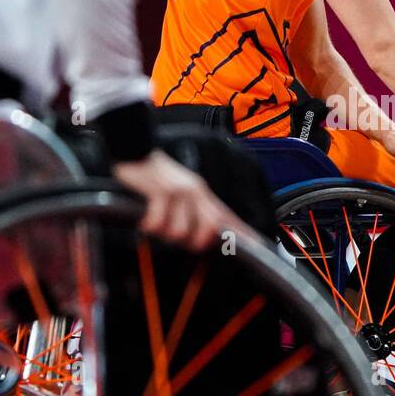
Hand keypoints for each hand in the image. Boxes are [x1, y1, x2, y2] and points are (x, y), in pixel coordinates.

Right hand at [111, 149, 238, 251]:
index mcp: (202, 193)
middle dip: (198, 241)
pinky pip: (159, 223)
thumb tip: (203, 236)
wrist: (136, 151)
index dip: (242, 231)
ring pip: (182, 231)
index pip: (227, 215)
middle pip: (210, 227)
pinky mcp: (161, 191)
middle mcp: (196, 192)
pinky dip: (151, 227)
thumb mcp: (181, 191)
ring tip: (157, 226)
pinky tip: (145, 222)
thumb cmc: (156, 176)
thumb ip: (194, 210)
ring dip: (167, 234)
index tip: (257, 244)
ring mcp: (180, 191)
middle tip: (181, 240)